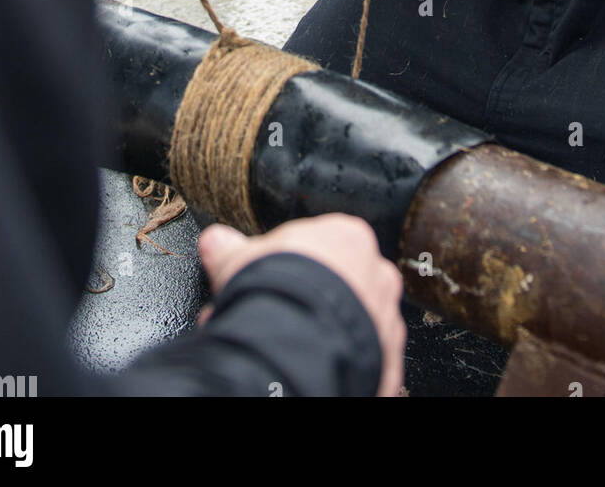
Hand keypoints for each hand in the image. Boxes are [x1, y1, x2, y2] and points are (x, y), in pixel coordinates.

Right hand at [198, 217, 405, 397]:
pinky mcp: (388, 360)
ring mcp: (386, 318)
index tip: (270, 283)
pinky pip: (365, 361)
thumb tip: (215, 242)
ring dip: (326, 333)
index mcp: (347, 237)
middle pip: (343, 284)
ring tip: (289, 348)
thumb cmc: (276, 291)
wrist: (298, 343)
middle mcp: (376, 274)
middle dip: (310, 300)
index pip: (323, 246)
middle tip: (277, 318)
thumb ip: (230, 249)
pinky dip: (341, 364)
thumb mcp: (239, 261)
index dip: (291, 266)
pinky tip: (313, 368)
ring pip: (355, 323)